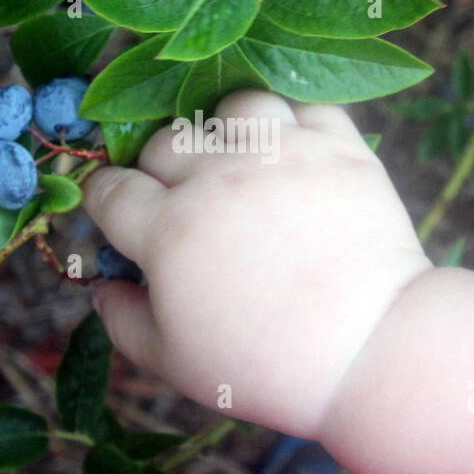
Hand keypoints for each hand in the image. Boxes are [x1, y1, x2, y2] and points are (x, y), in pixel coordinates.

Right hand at [83, 91, 432, 436]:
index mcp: (170, 230)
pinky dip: (294, 123)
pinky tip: (291, 152)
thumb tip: (102, 289)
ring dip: (224, 132)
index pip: (110, 189)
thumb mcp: (176, 363)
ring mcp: (283, 155)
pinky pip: (306, 106)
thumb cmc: (267, 367)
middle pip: (164, 142)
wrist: (370, 351)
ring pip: (232, 107)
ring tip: (238, 164)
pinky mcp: (339, 149)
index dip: (104, 199)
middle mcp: (219, 177)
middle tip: (180, 202)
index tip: (115, 213)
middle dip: (157, 169)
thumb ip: (125, 323)